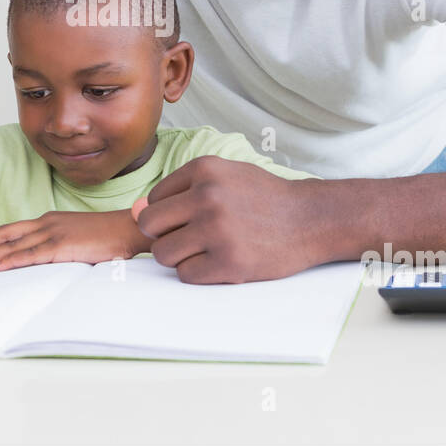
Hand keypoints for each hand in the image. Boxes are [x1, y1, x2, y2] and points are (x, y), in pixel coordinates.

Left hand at [0, 210, 147, 270]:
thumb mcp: (77, 237)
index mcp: (50, 219)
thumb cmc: (108, 236)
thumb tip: (45, 261)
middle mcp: (47, 222)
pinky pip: (30, 254)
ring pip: (13, 245)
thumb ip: (60, 245)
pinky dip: (11, 260)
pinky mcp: (61, 245)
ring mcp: (53, 232)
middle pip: (6, 233)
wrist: (128, 228)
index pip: (13, 229)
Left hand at [136, 156, 324, 283]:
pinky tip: (222, 262)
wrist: (311, 219)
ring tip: (208, 250)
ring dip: (181, 257)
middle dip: (164, 236)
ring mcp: (217, 230)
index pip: (153, 199)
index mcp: (204, 169)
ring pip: (163, 254)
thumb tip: (134, 211)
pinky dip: (199, 273)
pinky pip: (186, 275)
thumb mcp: (224, 177)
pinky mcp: (228, 263)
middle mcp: (207, 196)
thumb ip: (180, 191)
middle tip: (192, 238)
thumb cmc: (264, 198)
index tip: (194, 217)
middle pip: (149, 225)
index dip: (169, 214)